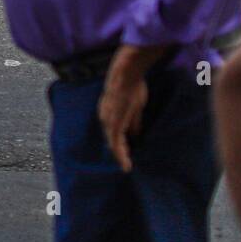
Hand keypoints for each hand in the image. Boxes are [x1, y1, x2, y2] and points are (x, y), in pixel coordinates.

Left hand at [98, 45, 166, 171]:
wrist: (126, 74)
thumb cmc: (132, 85)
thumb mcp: (135, 106)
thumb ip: (133, 121)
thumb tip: (135, 135)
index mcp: (109, 113)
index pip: (113, 132)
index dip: (119, 143)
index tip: (125, 153)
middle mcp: (105, 118)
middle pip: (111, 139)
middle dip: (119, 152)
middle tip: (125, 165)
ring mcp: (108, 120)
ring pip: (113, 143)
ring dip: (120, 156)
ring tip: (126, 167)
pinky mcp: (114, 123)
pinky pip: (116, 143)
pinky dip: (121, 155)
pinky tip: (126, 164)